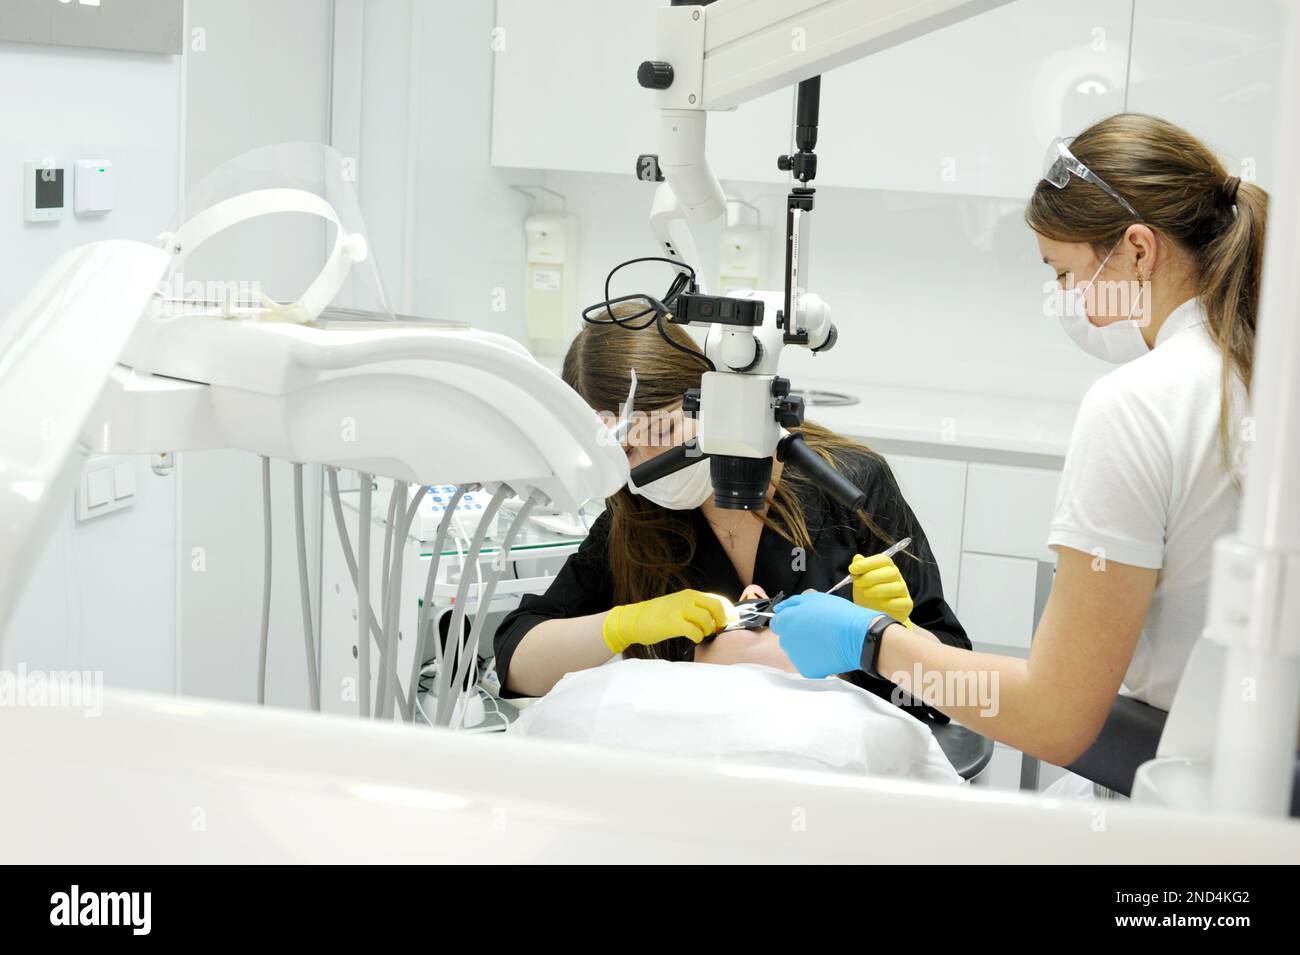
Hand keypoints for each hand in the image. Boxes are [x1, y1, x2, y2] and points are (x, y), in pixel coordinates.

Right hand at [603, 589, 728, 654]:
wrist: (633, 619)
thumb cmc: (657, 615)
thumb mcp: (678, 604)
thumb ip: (695, 607)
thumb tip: (717, 618)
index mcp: (690, 594)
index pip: (718, 599)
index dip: (729, 612)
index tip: (730, 622)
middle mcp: (687, 599)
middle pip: (717, 607)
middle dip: (723, 620)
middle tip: (718, 629)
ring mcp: (679, 611)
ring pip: (707, 620)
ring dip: (708, 631)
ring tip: (701, 635)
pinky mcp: (672, 624)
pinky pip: (694, 632)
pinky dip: (698, 637)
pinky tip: (693, 639)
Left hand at [770, 592, 885, 677]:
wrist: (857, 636)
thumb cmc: (838, 615)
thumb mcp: (814, 598)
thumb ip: (792, 603)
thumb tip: (780, 609)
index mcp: (786, 621)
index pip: (777, 623)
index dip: (790, 621)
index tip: (801, 621)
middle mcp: (786, 640)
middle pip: (787, 638)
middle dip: (798, 635)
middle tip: (817, 631)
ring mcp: (796, 657)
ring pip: (797, 652)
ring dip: (806, 648)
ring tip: (825, 642)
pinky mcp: (807, 670)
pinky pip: (808, 664)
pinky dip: (816, 661)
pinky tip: (828, 653)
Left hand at [850, 552, 913, 625]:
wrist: (872, 616)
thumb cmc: (867, 596)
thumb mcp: (859, 582)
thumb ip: (858, 570)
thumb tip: (857, 557)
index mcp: (887, 568)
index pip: (883, 560)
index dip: (868, 563)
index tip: (852, 569)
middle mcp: (897, 578)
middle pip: (891, 572)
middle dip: (872, 576)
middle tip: (858, 583)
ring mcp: (903, 592)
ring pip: (898, 587)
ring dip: (879, 589)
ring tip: (866, 594)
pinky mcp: (906, 606)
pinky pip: (903, 603)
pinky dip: (891, 603)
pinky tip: (880, 604)